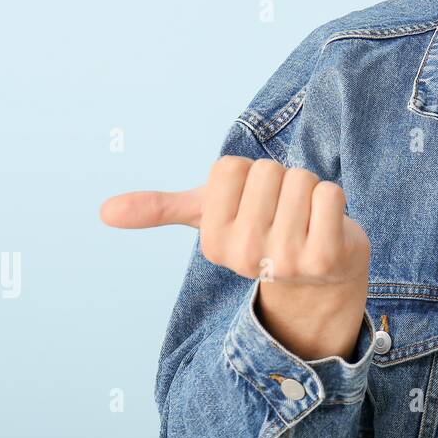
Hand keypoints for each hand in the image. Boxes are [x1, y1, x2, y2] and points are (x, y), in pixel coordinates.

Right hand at [100, 156, 369, 359]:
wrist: (322, 270)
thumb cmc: (264, 229)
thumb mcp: (210, 216)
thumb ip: (161, 208)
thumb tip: (104, 211)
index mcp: (213, 241)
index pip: (230, 167)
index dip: (247, 175)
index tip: (255, 203)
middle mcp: (245, 255)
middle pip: (267, 170)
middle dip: (281, 181)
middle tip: (285, 212)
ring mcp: (286, 260)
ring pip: (300, 179)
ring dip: (309, 190)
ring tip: (307, 220)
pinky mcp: (326, 258)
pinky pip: (330, 195)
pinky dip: (334, 199)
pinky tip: (329, 226)